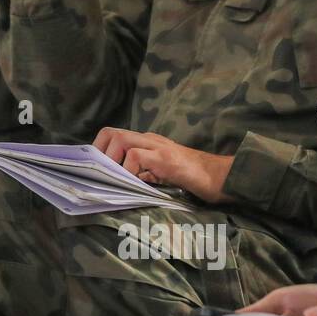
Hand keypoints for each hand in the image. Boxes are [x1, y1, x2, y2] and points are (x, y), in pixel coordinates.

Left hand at [94, 128, 234, 203]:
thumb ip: (143, 174)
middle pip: (112, 132)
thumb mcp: (161, 174)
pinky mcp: (165, 158)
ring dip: (111, 159)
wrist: (222, 177)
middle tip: (101, 173)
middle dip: (99, 152)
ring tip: (114, 178)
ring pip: (120, 139)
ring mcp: (158, 147)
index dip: (100, 149)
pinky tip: (133, 183)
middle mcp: (150, 140)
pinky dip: (128, 169)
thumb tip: (120, 183)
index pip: (114, 135)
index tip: (94, 168)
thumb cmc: (193, 178)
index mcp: (148, 143)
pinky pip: (136, 156)